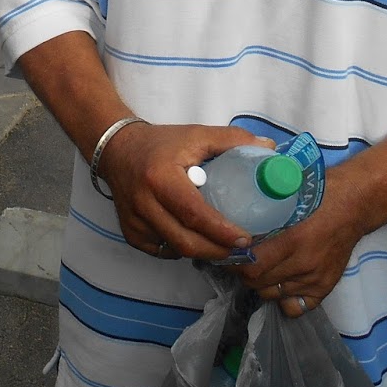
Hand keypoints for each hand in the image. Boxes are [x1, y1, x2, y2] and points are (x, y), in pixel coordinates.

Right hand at [97, 122, 274, 262]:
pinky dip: (181, 249)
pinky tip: (194, 238)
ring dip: (202, 251)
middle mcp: (144, 203)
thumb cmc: (161, 143)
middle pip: (185, 241)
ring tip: (222, 244)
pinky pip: (162, 250)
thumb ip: (232, 140)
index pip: (194, 213)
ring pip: (175, 249)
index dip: (221, 231)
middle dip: (217, 250)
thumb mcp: (196, 134)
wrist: (116, 150)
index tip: (245, 238)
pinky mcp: (130, 233)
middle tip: (241, 248)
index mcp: (161, 178)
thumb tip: (269, 147)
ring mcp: (134, 221)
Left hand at [236, 173, 368, 316]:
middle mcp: (305, 263)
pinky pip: (295, 308)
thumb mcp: (285, 198)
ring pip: (273, 295)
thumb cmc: (316, 195)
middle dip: (243, 272)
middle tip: (239, 260)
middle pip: (259, 282)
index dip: (234, 262)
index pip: (253, 266)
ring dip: (260, 284)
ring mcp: (316, 278)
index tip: (227, 252)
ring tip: (258, 268)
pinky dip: (283, 298)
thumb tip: (231, 227)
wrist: (354, 204)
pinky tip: (280, 282)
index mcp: (293, 239)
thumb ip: (262, 215)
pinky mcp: (325, 287)